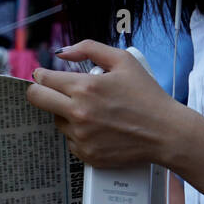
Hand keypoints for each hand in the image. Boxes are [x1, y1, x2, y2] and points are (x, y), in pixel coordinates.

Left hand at [25, 39, 180, 167]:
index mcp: (85, 88)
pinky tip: (98, 127)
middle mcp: (78, 113)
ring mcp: (81, 136)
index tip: (43, 75)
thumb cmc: (147, 96)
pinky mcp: (87, 154)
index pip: (43, 79)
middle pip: (37, 99)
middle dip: (39, 91)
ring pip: (56, 120)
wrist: (166, 133)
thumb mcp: (123, 60)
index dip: (41, 75)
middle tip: (50, 90)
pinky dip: (78, 132)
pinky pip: (70, 140)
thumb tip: (62, 52)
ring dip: (65, 113)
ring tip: (91, 110)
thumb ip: (89, 49)